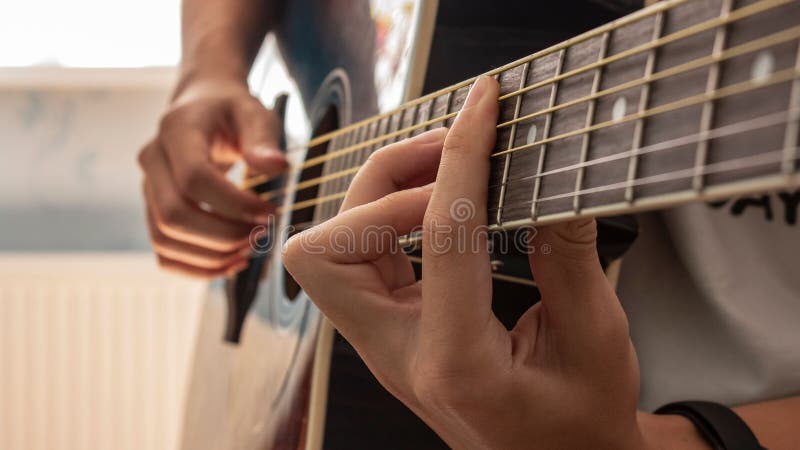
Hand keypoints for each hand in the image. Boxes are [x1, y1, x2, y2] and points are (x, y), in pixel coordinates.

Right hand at [138, 77, 285, 277]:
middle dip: (224, 234)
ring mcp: (147, 188)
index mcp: (176, 130)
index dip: (233, 204)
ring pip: (165, 239)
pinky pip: (164, 253)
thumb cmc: (233, 111)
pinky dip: (198, 267)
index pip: (194, 179)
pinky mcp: (153, 210)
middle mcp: (152, 160)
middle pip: (174, 215)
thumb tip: (277, 167)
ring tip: (252, 248)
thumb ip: (263, 139)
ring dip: (213, 255)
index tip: (270, 213)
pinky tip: (233, 263)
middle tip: (263, 233)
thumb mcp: (254, 112)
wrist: (202, 106)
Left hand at [283, 76, 647, 448]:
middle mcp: (397, 354)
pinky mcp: (388, 331)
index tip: (484, 106)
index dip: (464, 158)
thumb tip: (550, 178)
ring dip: (380, 196)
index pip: (442, 236)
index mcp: (456, 363)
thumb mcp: (595, 338)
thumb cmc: (579, 422)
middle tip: (455, 153)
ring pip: (328, 249)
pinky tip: (440, 205)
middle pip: (328, 248)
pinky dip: (388, 218)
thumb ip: (569, 255)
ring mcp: (383, 345)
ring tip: (448, 169)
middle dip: (386, 183)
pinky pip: (357, 258)